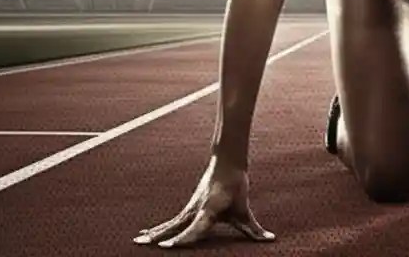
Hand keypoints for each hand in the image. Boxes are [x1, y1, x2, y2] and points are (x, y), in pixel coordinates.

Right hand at [134, 156, 274, 248]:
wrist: (227, 162)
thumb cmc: (235, 186)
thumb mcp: (244, 209)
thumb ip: (254, 229)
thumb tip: (270, 240)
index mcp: (208, 210)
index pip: (194, 229)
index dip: (182, 239)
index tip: (168, 246)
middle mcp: (195, 209)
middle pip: (174, 226)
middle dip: (159, 236)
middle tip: (142, 244)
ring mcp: (189, 208)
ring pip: (170, 223)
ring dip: (154, 232)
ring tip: (138, 240)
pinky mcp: (188, 208)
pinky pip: (172, 220)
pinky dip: (160, 227)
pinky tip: (149, 233)